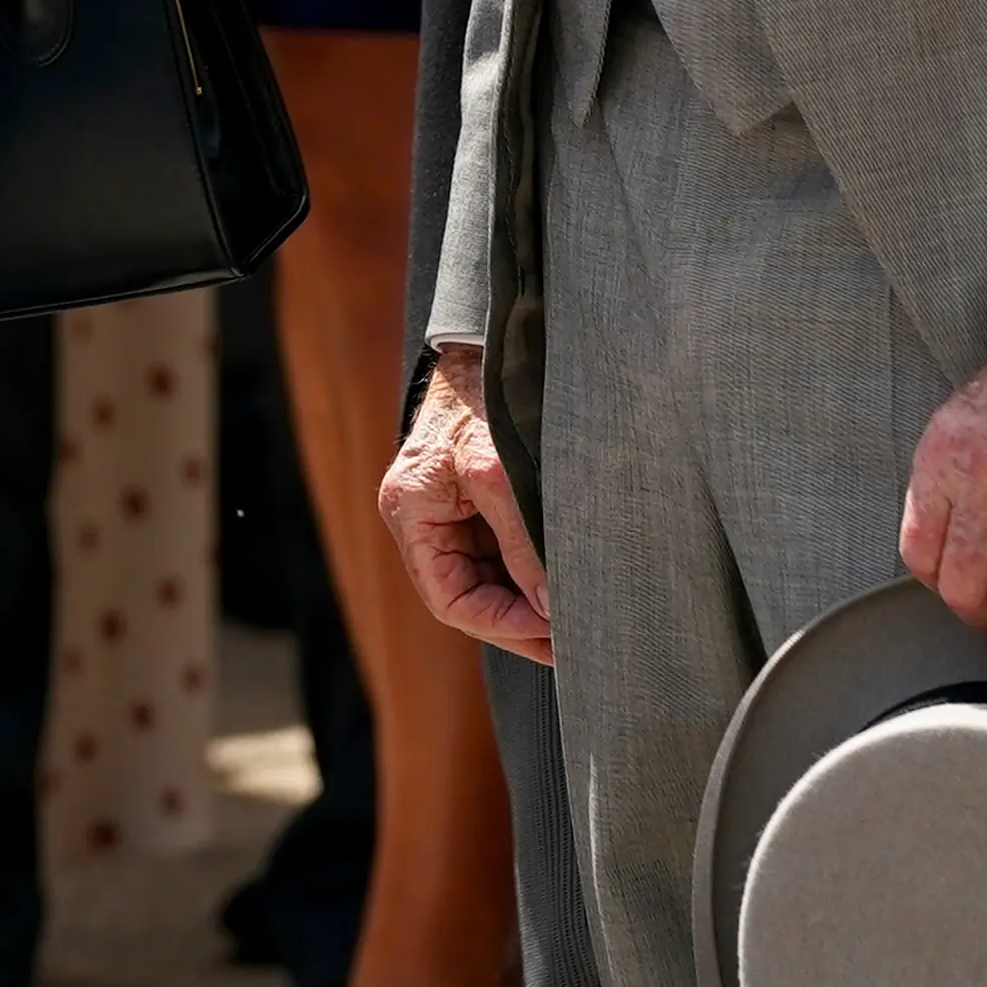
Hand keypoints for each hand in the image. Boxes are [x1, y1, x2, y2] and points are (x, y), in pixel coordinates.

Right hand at [381, 344, 552, 660]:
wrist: (487, 343)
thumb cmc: (484, 400)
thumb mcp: (498, 473)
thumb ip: (520, 544)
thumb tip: (549, 609)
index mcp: (411, 513)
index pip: (451, 600)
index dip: (503, 627)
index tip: (554, 637)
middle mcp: (421, 519)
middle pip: (468, 595)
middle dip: (519, 621)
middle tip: (572, 642)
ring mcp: (445, 511)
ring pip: (486, 579)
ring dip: (527, 600)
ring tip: (575, 618)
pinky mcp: (471, 501)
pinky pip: (498, 553)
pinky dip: (529, 571)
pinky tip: (564, 582)